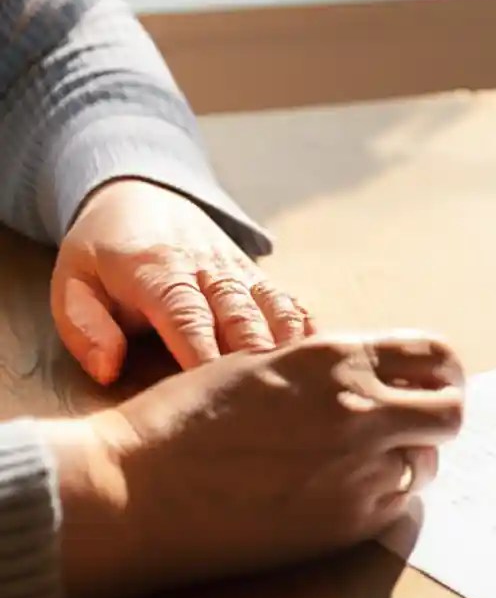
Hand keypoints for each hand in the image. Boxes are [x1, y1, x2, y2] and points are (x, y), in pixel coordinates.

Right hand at [45, 331, 462, 597]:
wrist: (139, 488)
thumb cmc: (187, 420)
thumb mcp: (266, 362)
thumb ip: (330, 368)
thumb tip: (373, 376)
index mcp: (338, 357)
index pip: (434, 354)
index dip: (442, 371)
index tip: (435, 383)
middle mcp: (362, 408)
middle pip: (451, 411)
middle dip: (441, 416)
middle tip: (418, 426)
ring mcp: (361, 467)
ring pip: (425, 462)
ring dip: (406, 459)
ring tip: (359, 463)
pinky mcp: (350, 521)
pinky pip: (396, 504)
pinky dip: (381, 496)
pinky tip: (340, 492)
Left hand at [51, 179, 313, 385]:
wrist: (142, 196)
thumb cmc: (103, 254)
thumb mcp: (72, 283)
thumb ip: (84, 327)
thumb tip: (109, 370)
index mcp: (157, 270)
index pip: (186, 314)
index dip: (202, 353)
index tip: (213, 390)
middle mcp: (207, 267)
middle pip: (240, 314)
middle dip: (254, 357)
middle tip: (266, 400)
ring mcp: (239, 270)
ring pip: (273, 306)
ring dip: (288, 345)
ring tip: (303, 384)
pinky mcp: (258, 276)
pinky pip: (289, 301)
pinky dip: (306, 329)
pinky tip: (320, 361)